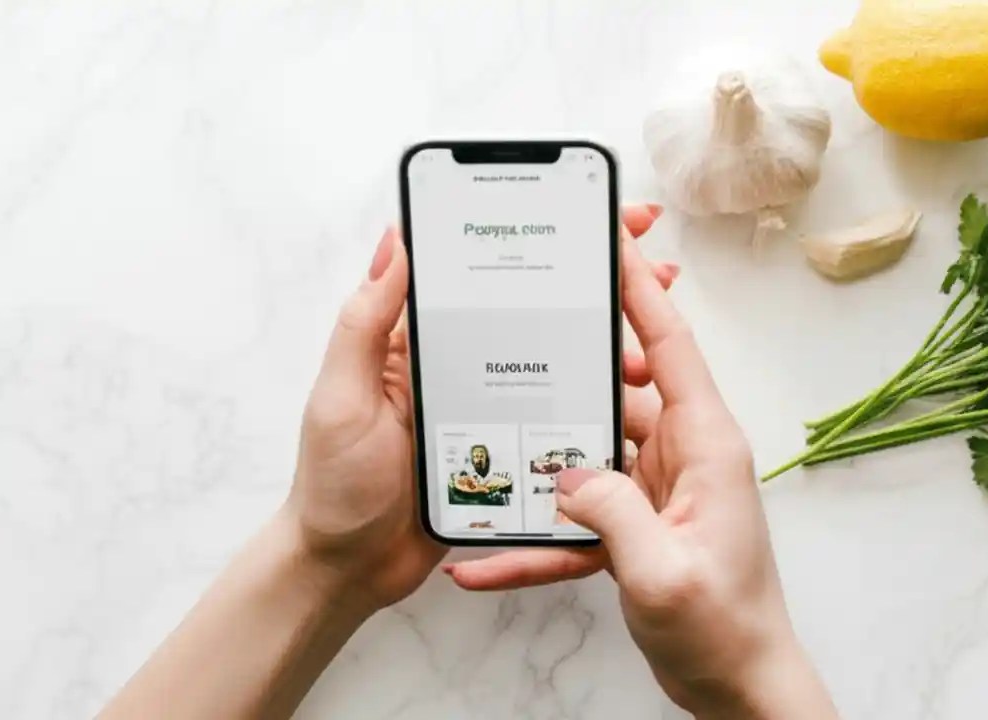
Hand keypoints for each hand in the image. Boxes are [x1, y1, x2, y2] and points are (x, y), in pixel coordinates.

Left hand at [283, 205, 673, 615]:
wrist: (347, 570)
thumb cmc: (333, 484)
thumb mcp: (343, 396)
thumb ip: (366, 322)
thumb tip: (395, 241)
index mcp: (420, 342)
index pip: (488, 274)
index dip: (541, 242)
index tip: (593, 216)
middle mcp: (461, 368)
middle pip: (538, 315)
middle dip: (598, 289)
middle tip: (654, 272)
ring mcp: (486, 412)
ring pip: (557, 368)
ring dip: (606, 353)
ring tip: (649, 354)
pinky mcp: (503, 456)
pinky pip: (556, 427)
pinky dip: (592, 413)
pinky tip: (626, 411)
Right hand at [448, 238, 836, 717]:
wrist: (738, 684)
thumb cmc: (725, 630)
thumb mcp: (662, 573)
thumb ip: (611, 513)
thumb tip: (565, 474)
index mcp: (707, 448)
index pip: (671, 348)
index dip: (640, 291)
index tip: (615, 243)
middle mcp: (684, 457)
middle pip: (621, 390)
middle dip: (572, 370)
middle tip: (524, 335)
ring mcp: (657, 490)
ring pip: (589, 450)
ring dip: (545, 459)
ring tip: (489, 456)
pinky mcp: (636, 523)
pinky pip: (579, 514)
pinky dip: (538, 536)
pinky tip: (488, 559)